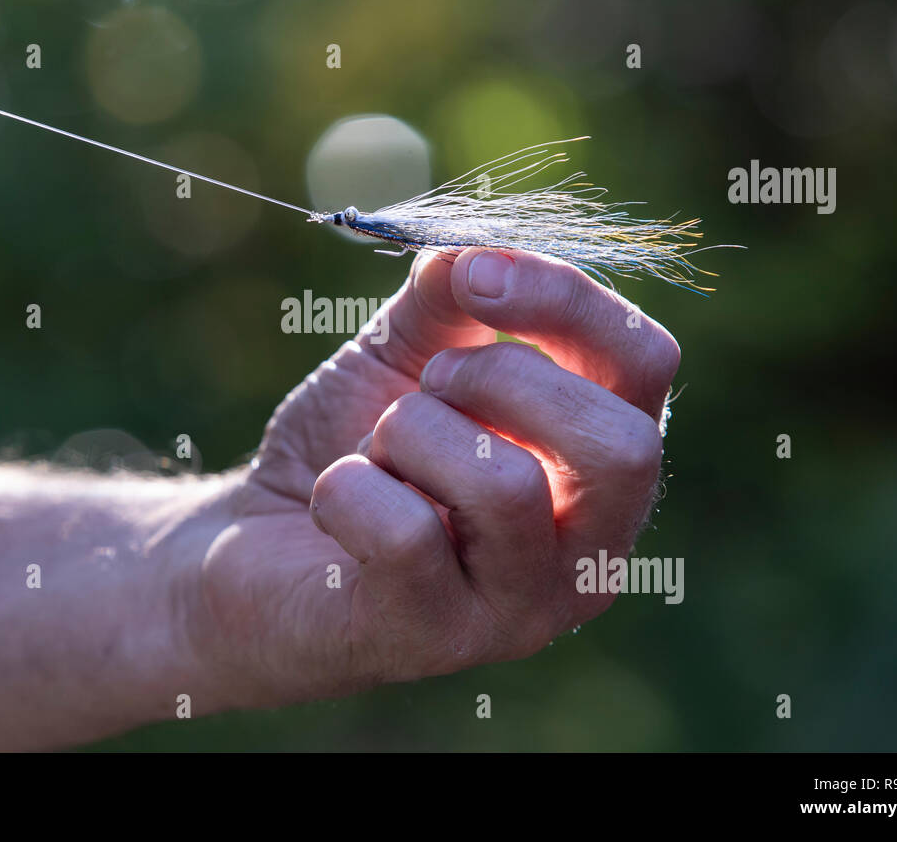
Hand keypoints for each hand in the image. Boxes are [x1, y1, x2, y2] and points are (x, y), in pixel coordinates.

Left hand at [187, 248, 680, 710]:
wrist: (250, 546)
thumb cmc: (350, 448)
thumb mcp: (405, 354)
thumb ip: (450, 299)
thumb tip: (476, 257)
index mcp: (598, 466)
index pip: (646, 365)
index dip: (565, 299)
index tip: (475, 278)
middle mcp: (588, 549)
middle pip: (622, 447)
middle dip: (500, 380)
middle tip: (430, 385)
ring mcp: (519, 609)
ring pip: (504, 485)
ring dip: (409, 435)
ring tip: (376, 453)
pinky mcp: (435, 638)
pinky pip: (403, 533)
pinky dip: (345, 490)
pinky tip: (335, 508)